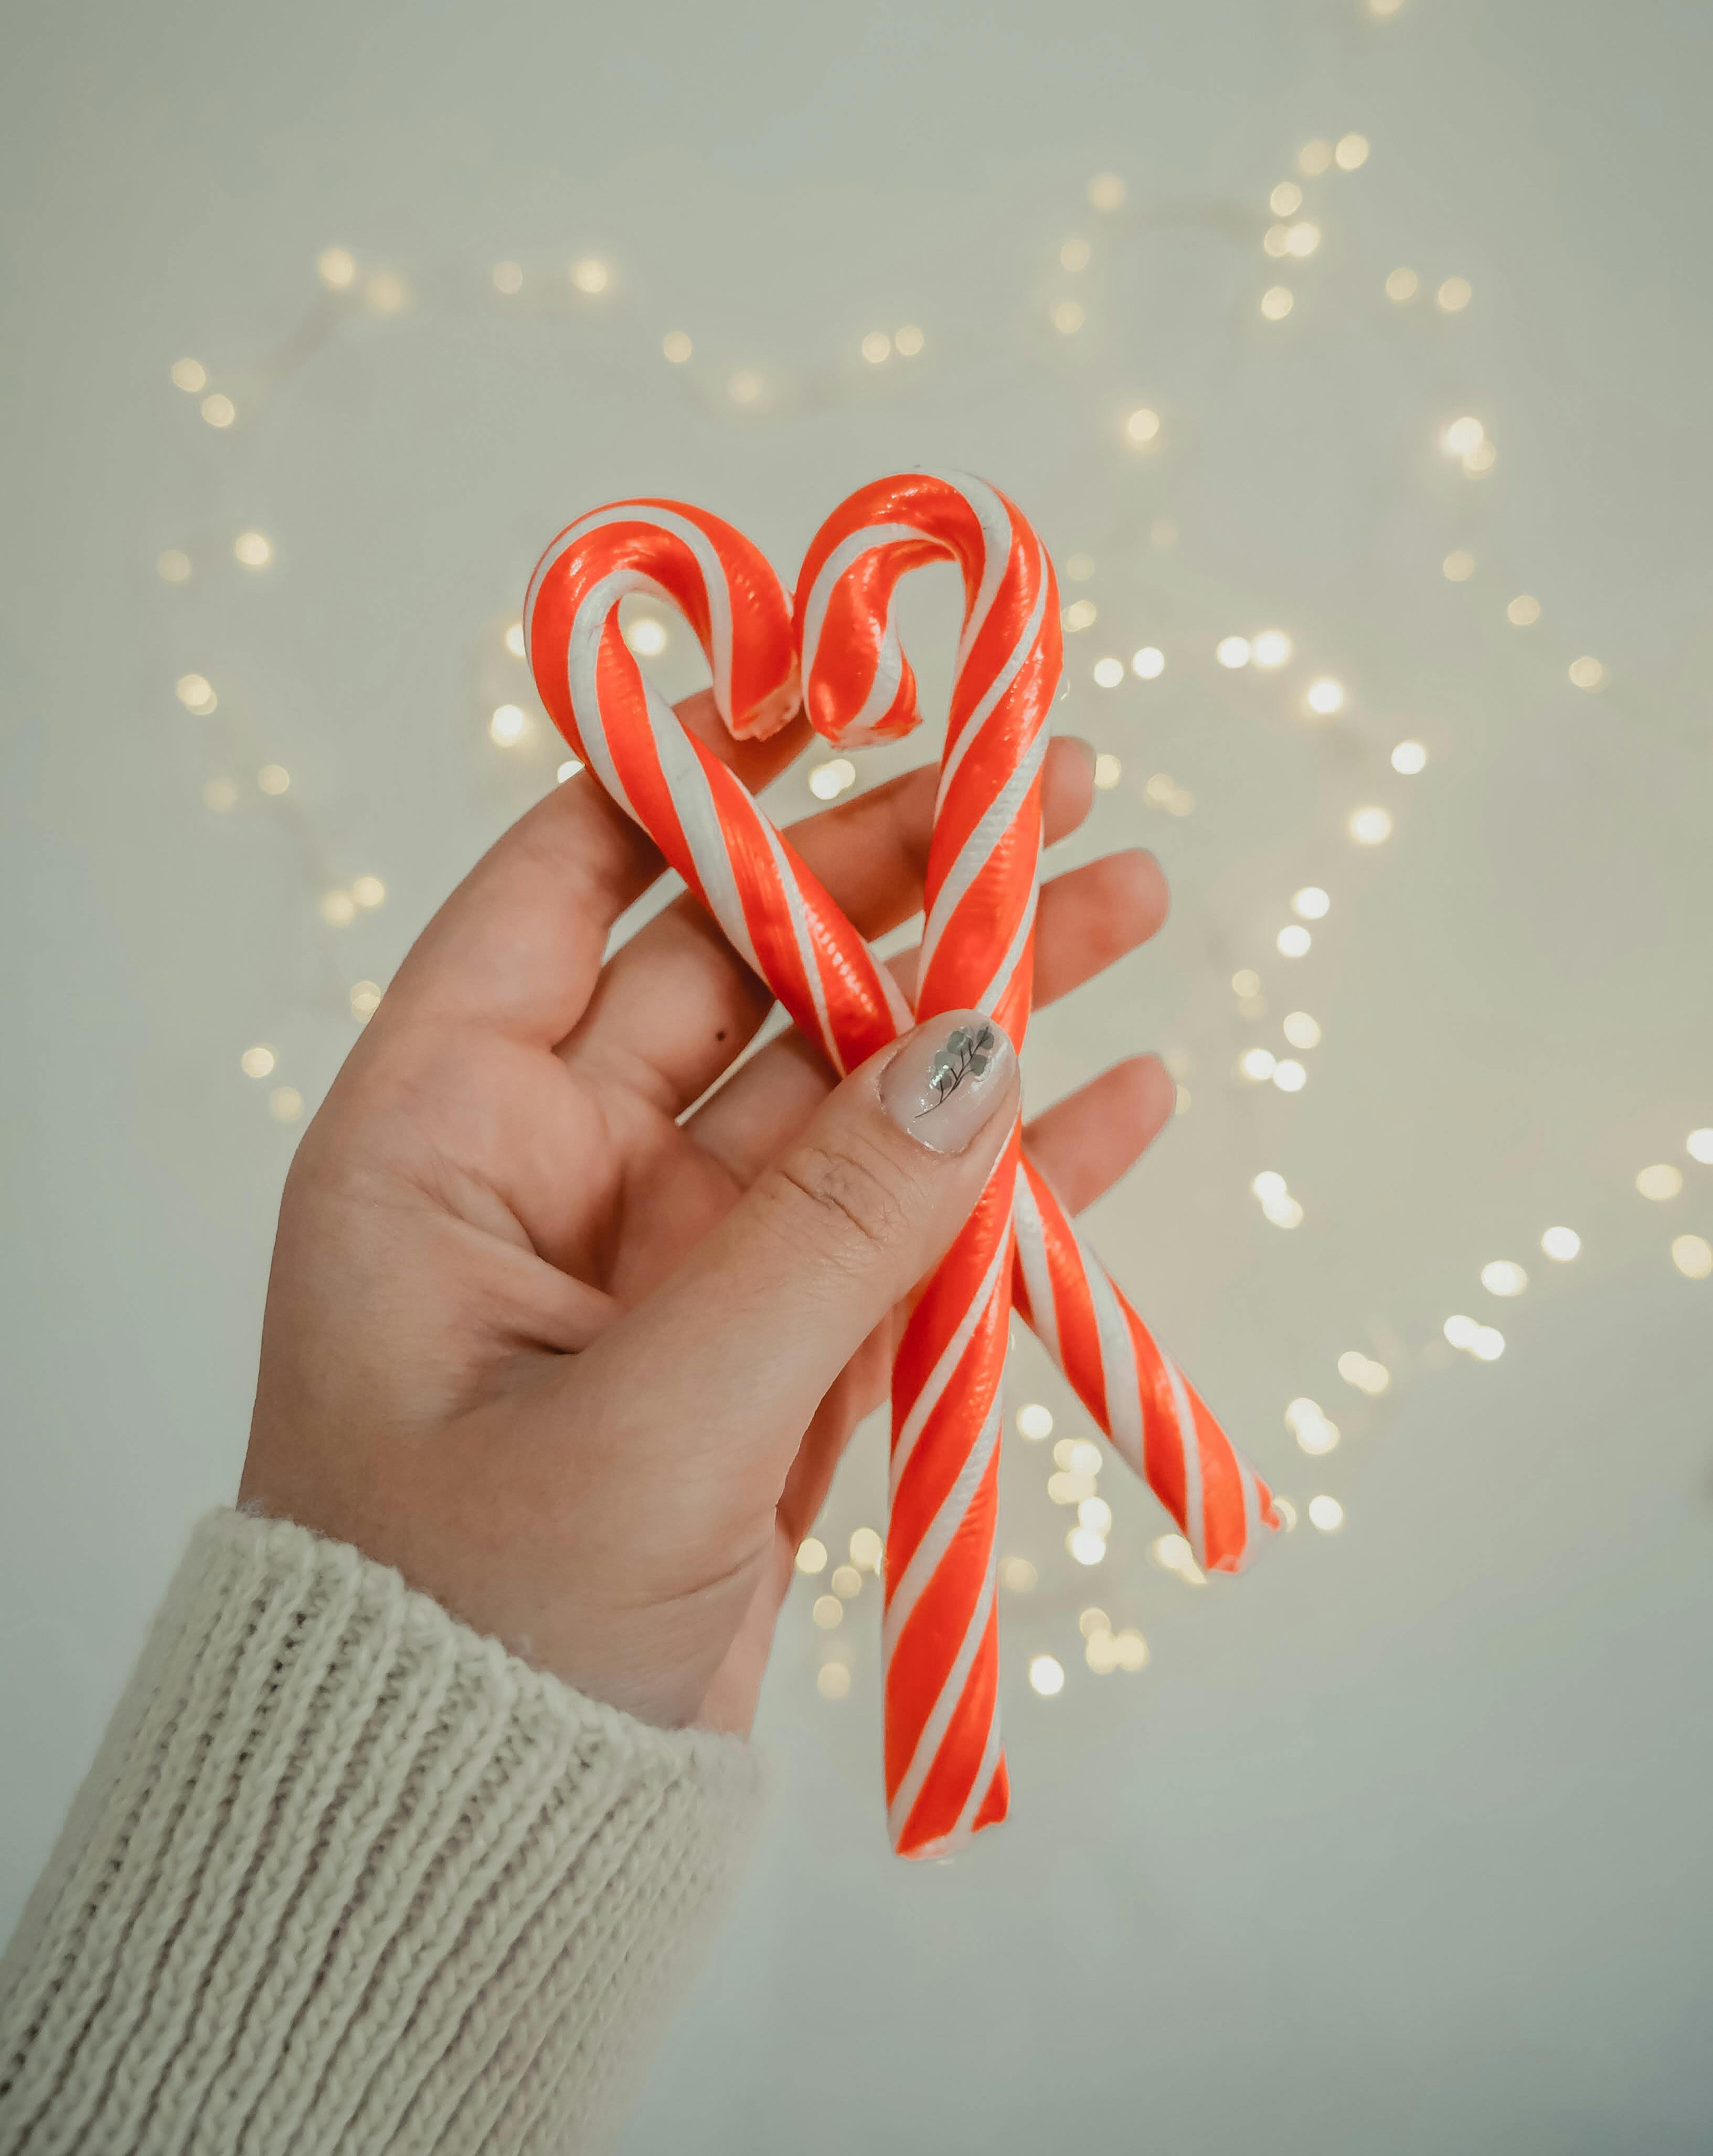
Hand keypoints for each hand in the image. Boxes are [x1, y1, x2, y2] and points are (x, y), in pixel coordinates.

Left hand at [241, 704, 1173, 1733]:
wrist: (476, 1841)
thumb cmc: (476, 1625)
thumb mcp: (650, 1418)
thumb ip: (829, 1230)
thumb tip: (983, 1042)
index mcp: (446, 1139)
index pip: (564, 890)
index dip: (691, 778)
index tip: (823, 685)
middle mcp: (555, 1174)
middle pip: (746, 973)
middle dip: (899, 885)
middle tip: (1053, 789)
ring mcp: (675, 1264)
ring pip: (847, 1094)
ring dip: (982, 1011)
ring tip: (1126, 901)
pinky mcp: (769, 1359)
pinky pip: (896, 1231)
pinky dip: (1007, 1178)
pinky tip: (1125, 1098)